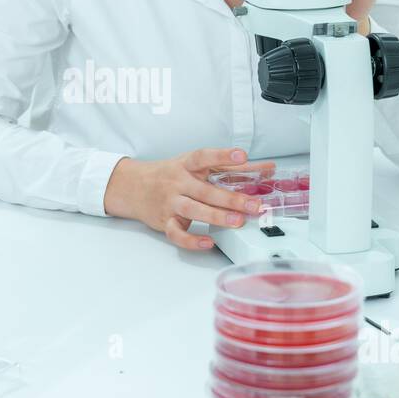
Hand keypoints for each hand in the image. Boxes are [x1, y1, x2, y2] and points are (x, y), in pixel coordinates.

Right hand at [103, 148, 276, 249]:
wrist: (132, 186)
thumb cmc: (170, 175)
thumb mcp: (194, 165)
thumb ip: (229, 167)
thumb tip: (266, 168)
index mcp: (186, 165)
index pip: (204, 157)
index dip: (223, 155)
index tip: (242, 155)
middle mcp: (177, 182)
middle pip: (205, 190)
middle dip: (231, 198)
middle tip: (254, 205)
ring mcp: (170, 203)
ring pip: (193, 210)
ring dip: (216, 216)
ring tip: (237, 222)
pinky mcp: (165, 222)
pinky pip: (177, 233)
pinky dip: (191, 240)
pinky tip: (208, 242)